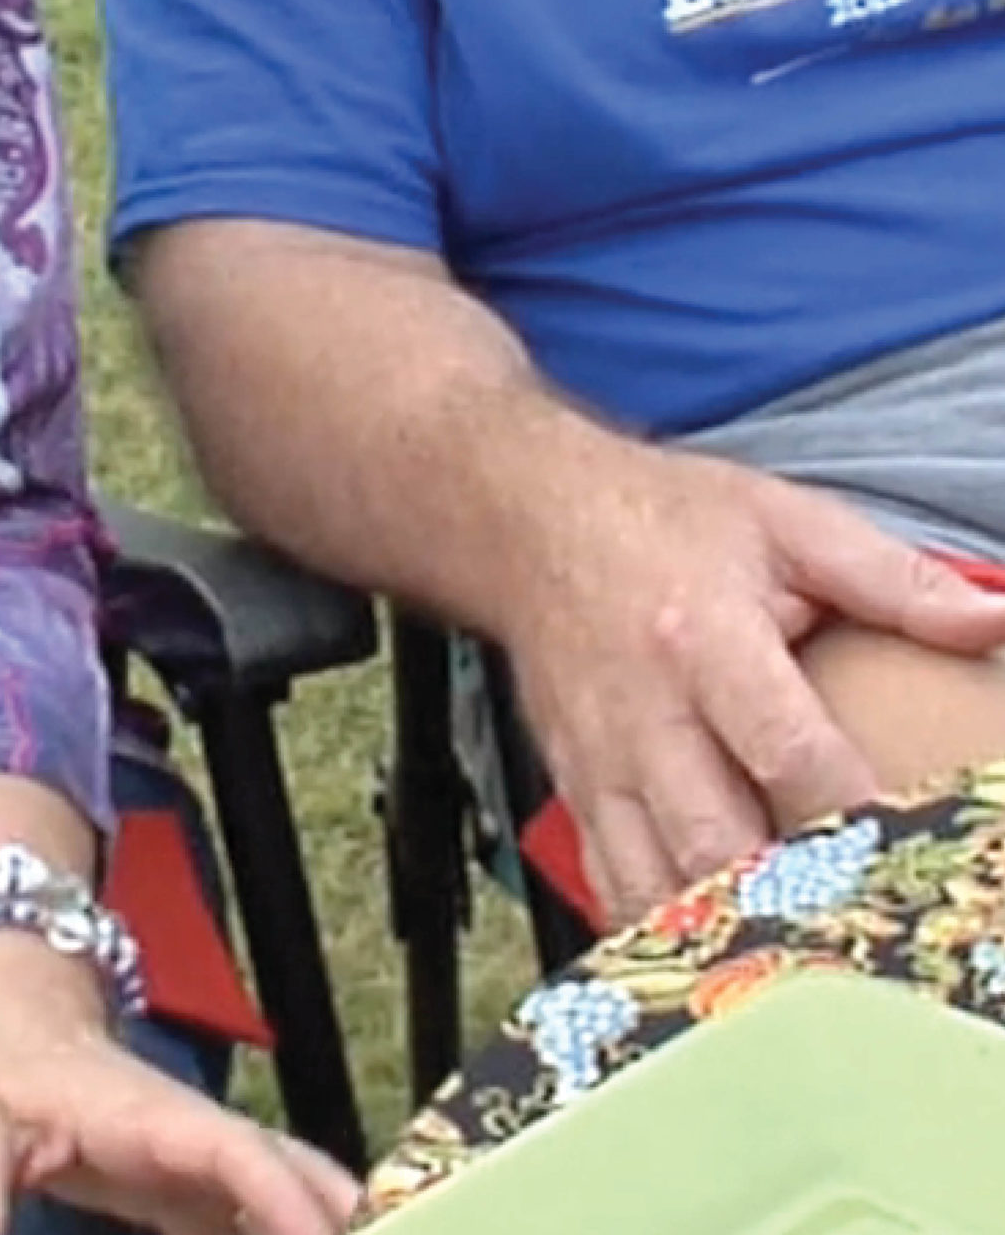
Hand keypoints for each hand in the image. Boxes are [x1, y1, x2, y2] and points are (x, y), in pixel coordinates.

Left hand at [0, 934, 357, 1234]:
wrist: (7, 1017)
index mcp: (148, 1116)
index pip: (236, 1152)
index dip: (285, 1198)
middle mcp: (193, 1138)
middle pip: (294, 1177)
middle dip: (341, 1219)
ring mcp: (200, 1164)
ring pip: (289, 1199)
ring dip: (318, 1225)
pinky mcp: (190, 1189)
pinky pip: (257, 1220)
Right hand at [503, 439, 1004, 922]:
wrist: (527, 520)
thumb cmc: (663, 519)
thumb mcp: (783, 520)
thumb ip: (891, 577)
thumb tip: (995, 621)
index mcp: (704, 642)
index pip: (788, 754)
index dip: (858, 817)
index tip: (920, 856)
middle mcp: (645, 715)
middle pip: (717, 845)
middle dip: (795, 904)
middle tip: (869, 935)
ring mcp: (602, 763)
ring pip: (659, 888)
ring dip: (730, 936)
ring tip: (806, 965)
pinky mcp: (575, 790)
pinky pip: (614, 888)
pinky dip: (666, 935)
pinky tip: (724, 955)